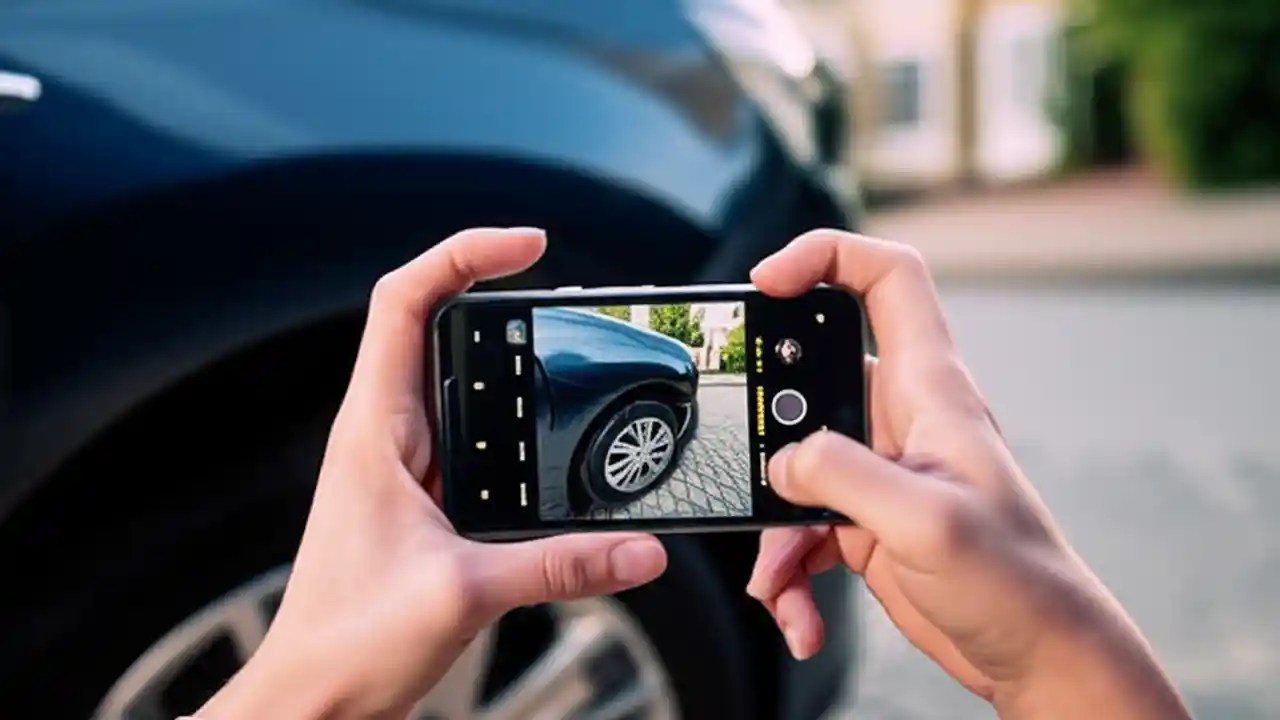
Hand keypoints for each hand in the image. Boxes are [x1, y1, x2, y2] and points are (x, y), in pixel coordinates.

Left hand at [199, 228, 667, 718]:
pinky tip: (549, 434)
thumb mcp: (463, 594)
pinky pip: (471, 432)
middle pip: (433, 324)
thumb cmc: (344, 643)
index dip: (463, 255)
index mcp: (373, 429)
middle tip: (558, 290)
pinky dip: (511, 416)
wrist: (313, 698)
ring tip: (563, 346)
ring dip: (504, 356)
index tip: (527, 246)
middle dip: (494, 293)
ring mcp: (404, 463)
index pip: (404, 301)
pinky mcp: (424, 497)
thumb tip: (639, 548)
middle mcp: (385, 433)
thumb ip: (560, 565)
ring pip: (455, 379)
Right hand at [745, 230, 1188, 717]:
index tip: (767, 279)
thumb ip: (844, 476)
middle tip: (743, 456)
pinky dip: (788, 569)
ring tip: (779, 580)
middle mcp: (899, 418)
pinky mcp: (864, 520)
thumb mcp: (925, 521)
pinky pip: (800, 525)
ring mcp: (877, 471)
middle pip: (810, 376)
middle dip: (765, 420)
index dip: (826, 256)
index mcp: (929, 390)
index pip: (887, 279)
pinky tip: (798, 611)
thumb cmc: (1016, 581)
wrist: (1035, 656)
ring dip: (774, 525)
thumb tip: (783, 460)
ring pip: (793, 465)